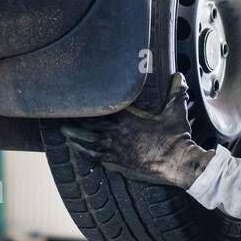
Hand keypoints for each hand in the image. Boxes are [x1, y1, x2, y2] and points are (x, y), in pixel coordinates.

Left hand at [60, 73, 215, 188]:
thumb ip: (175, 91)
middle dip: (76, 120)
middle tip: (61, 115)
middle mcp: (118, 135)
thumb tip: (179, 75)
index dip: (90, 105)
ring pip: (90, 143)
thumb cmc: (176, 137)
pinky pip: (98, 158)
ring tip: (64, 132)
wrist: (178, 164)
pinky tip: (80, 151)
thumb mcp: (176, 111)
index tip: (79, 99)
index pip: (104, 109)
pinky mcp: (119, 164)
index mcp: (128, 120)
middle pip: (90, 126)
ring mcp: (117, 151)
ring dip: (76, 137)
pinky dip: (87, 154)